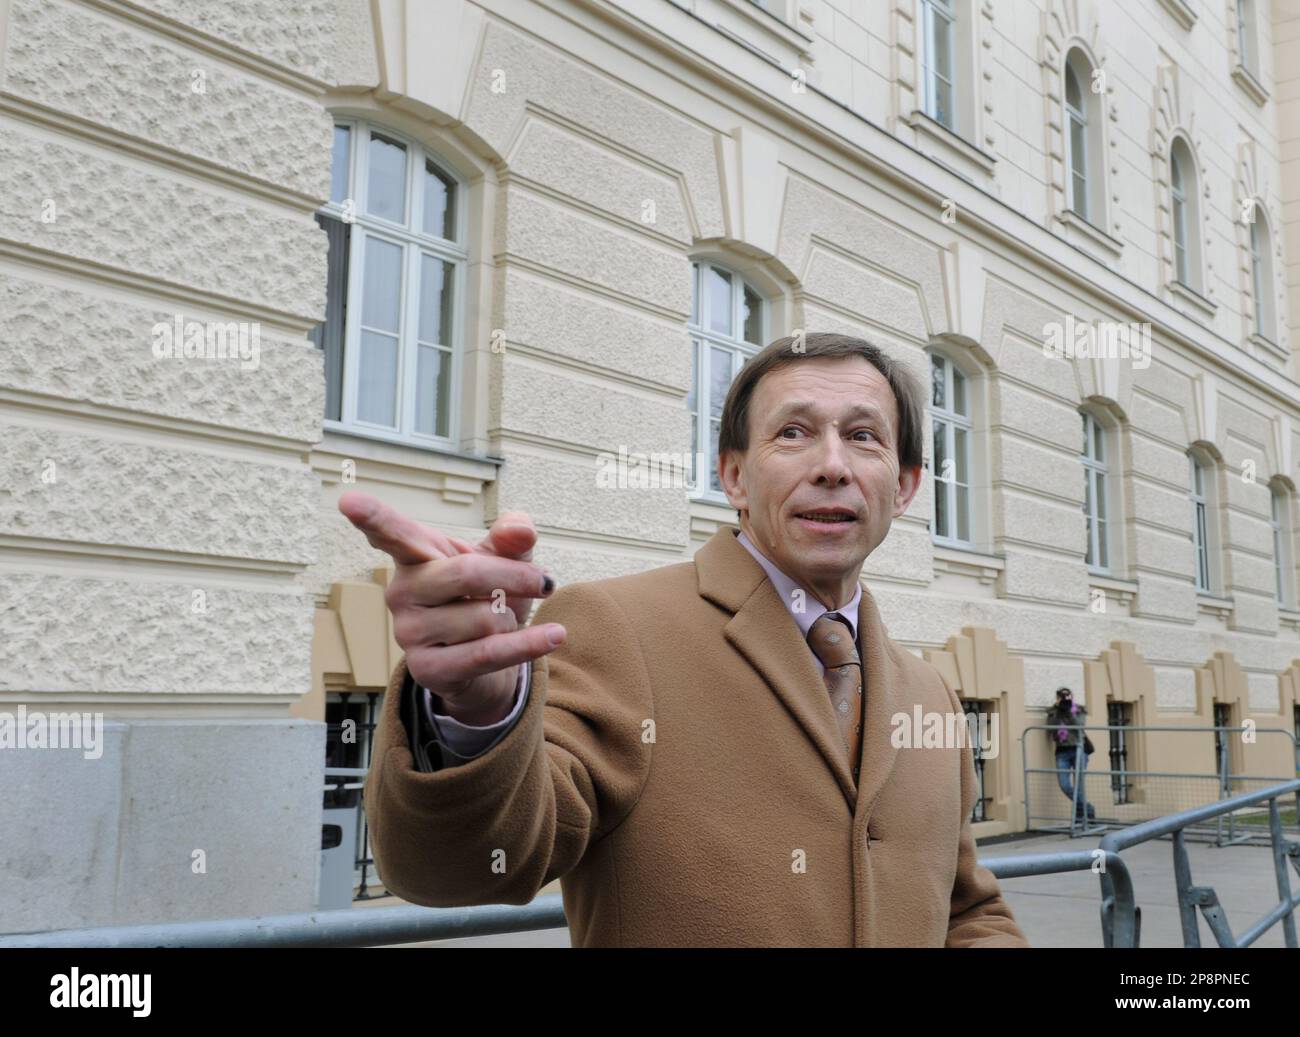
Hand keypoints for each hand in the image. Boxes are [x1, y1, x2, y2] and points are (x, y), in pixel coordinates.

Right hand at [337, 490, 565, 723]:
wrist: (486, 660)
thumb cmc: (488, 596)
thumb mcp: (505, 560)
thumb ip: (512, 538)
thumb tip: (521, 529)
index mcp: (415, 555)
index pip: (391, 532)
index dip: (372, 517)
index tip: (349, 499)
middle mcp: (402, 591)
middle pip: (466, 573)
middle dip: (515, 576)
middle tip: (544, 580)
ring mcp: (408, 632)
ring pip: (483, 617)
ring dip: (510, 618)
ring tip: (502, 621)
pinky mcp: (427, 669)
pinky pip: (487, 653)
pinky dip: (528, 644)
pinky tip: (554, 636)